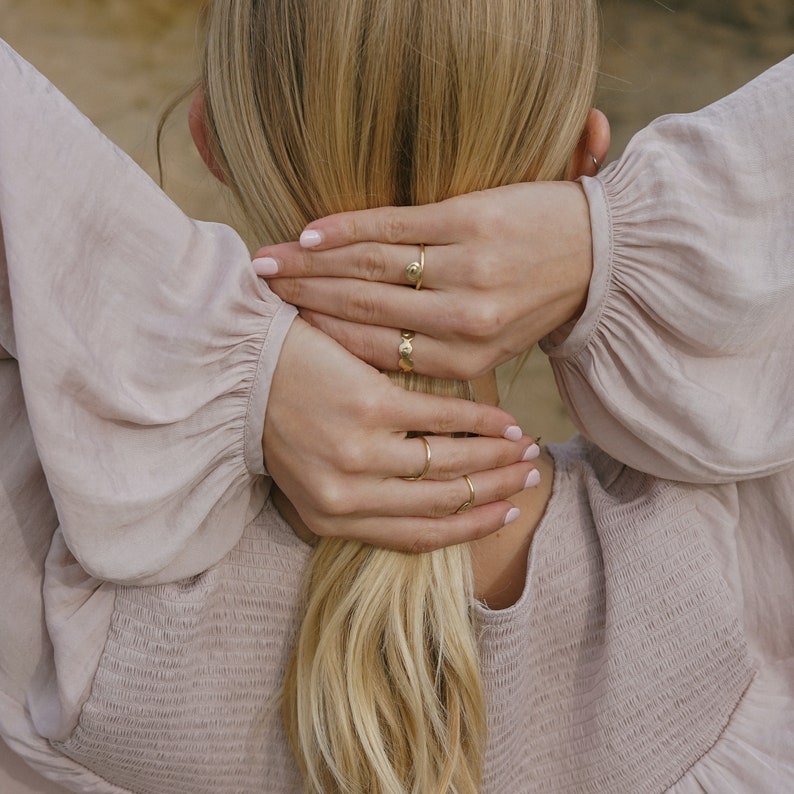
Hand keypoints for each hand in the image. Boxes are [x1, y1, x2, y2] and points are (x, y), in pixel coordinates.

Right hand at [254, 181, 592, 379]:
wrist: (600, 255)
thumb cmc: (536, 301)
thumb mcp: (490, 344)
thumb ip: (433, 350)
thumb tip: (366, 354)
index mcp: (465, 357)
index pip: (376, 349)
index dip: (324, 338)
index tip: (281, 333)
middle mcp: (462, 319)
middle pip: (364, 309)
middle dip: (305, 300)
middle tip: (259, 295)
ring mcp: (465, 268)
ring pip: (371, 268)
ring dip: (313, 265)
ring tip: (269, 266)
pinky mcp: (468, 221)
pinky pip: (392, 226)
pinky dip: (346, 229)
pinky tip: (309, 234)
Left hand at [264, 318, 540, 551]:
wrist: (236, 365)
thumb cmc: (275, 415)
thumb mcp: (306, 474)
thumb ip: (359, 496)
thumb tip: (428, 502)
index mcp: (330, 518)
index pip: (417, 535)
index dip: (469, 528)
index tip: (504, 514)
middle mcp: (346, 495)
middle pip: (441, 504)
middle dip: (494, 494)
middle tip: (528, 479)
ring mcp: (359, 452)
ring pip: (448, 466)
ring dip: (496, 459)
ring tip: (525, 450)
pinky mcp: (369, 406)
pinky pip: (442, 419)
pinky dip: (479, 420)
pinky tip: (503, 419)